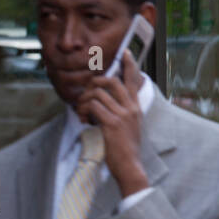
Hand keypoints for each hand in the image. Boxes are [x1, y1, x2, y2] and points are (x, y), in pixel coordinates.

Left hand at [75, 50, 148, 196]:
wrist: (130, 165)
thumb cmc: (127, 148)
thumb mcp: (130, 126)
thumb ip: (122, 112)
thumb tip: (103, 103)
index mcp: (136, 107)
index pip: (134, 81)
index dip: (129, 65)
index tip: (125, 52)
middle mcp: (131, 108)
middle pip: (112, 82)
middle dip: (96, 83)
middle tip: (88, 90)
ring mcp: (122, 115)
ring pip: (98, 95)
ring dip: (85, 102)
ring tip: (82, 113)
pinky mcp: (112, 123)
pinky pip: (94, 107)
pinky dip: (85, 112)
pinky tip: (84, 121)